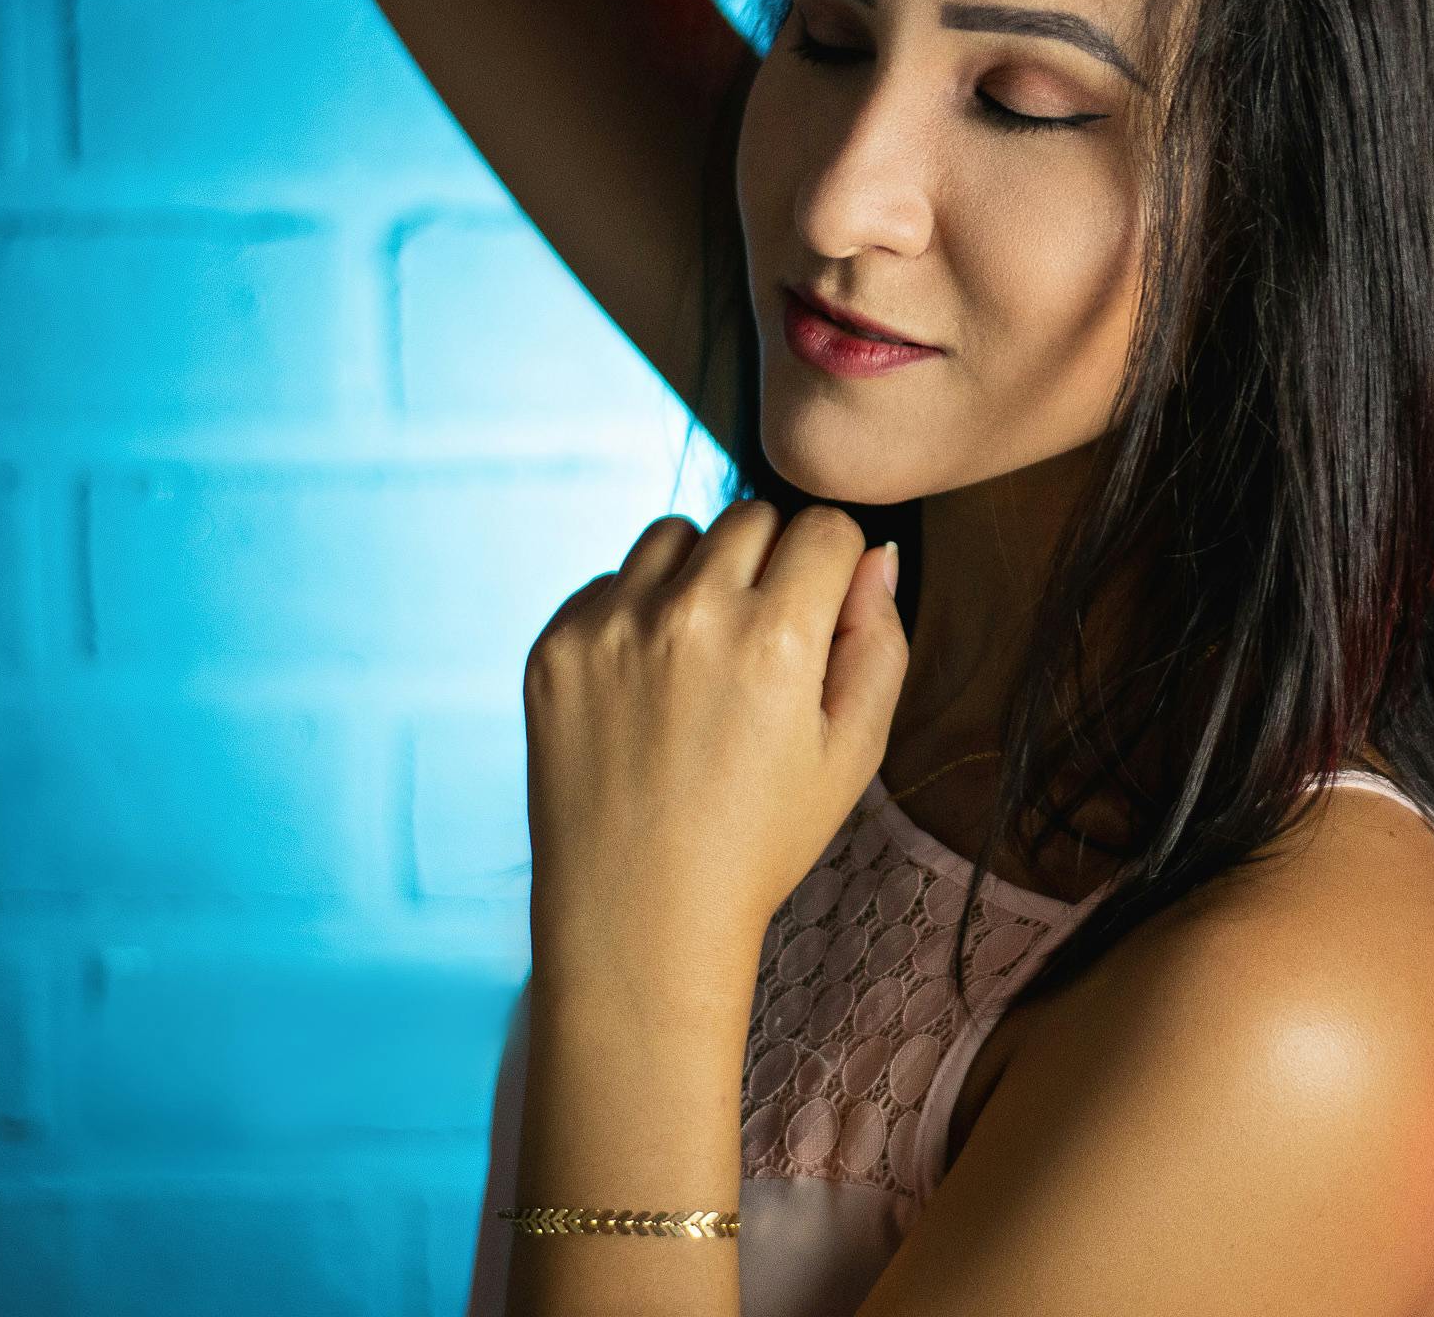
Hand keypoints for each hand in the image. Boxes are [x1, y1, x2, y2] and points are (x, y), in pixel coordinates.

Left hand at [521, 500, 907, 988]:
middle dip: (770, 563)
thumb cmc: (759, 840)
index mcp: (777, 638)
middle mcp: (690, 614)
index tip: (820, 614)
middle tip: (762, 645)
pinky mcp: (555, 647)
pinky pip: (609, 582)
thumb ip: (879, 640)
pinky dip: (633, 614)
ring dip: (698, 573)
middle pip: (752, 516)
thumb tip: (875, 555)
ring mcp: (611, 627)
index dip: (834, 566)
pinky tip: (645, 688)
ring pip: (675, 534)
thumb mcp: (854, 753)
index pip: (824, 526)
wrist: (638, 917)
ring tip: (701, 658)